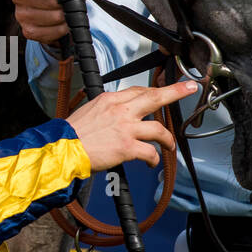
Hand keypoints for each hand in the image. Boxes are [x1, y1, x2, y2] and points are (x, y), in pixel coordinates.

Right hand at [12, 0, 89, 46]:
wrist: (61, 0)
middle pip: (48, 3)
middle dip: (66, 4)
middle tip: (73, 2)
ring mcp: (21, 14)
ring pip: (50, 19)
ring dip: (65, 17)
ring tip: (68, 11)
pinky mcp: (27, 31)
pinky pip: (47, 34)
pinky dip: (60, 30)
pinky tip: (64, 23)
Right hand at [66, 80, 197, 170]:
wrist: (62, 150)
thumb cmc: (70, 135)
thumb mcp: (87, 112)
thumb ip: (105, 111)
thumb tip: (113, 117)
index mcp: (109, 99)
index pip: (137, 91)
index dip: (152, 92)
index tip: (161, 92)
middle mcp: (120, 110)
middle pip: (155, 97)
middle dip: (176, 91)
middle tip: (189, 88)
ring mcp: (126, 128)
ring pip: (159, 129)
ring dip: (168, 139)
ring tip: (169, 146)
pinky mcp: (127, 147)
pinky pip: (150, 152)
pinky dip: (154, 159)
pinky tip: (152, 163)